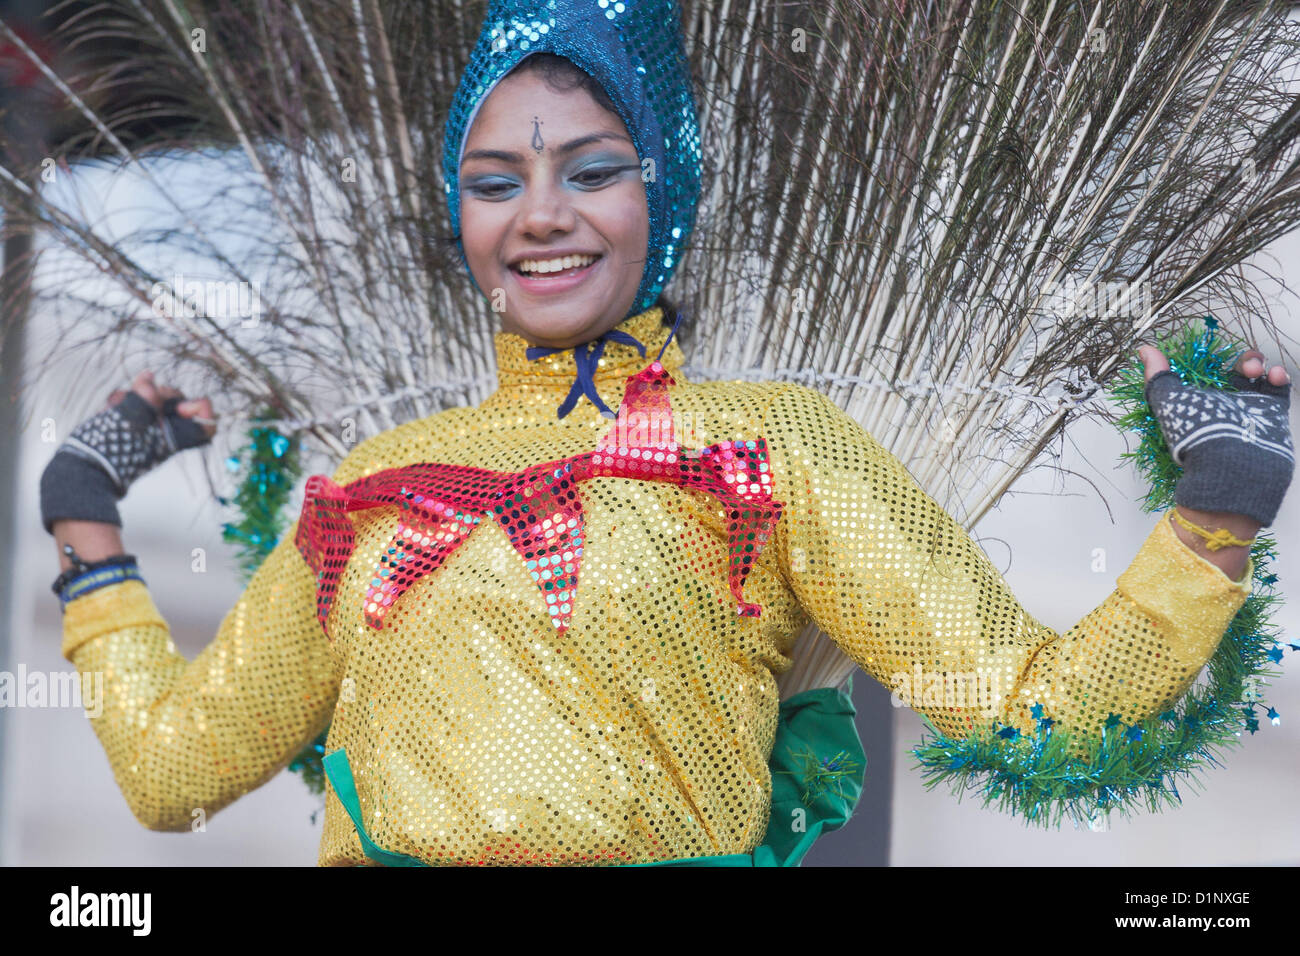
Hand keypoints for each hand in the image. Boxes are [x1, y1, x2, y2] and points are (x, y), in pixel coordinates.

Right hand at [40, 370, 217, 536]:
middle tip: (143, 394)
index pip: (205, 421)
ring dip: (134, 396)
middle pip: (176, 403)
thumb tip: (150, 375)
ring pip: (149, 402)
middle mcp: (164, 434)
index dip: (199, 408)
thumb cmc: (111, 449)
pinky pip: (128, 409)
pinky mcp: (124, 429)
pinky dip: (120, 404)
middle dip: (158, 393)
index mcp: (176, 437)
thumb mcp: (133, 418)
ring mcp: (144, 432)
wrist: (82, 473)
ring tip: (117, 404)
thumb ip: (147, 396)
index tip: (184, 405)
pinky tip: (108, 408)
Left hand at [1138, 343, 1292, 578]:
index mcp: (1199, 399)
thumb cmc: (1196, 434)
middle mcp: (1224, 403)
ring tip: (1257, 370)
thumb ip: (1158, 375)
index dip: (1212, 360)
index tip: (1214, 356)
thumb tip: (1144, 350)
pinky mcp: (1272, 414)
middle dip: (1243, 360)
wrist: (1231, 466)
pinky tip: (1274, 374)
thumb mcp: (1169, 401)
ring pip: (1259, 376)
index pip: (1207, 373)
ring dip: (1260, 363)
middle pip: (1236, 371)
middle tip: (1245, 367)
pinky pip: (1278, 389)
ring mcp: (1249, 408)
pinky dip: (1279, 376)